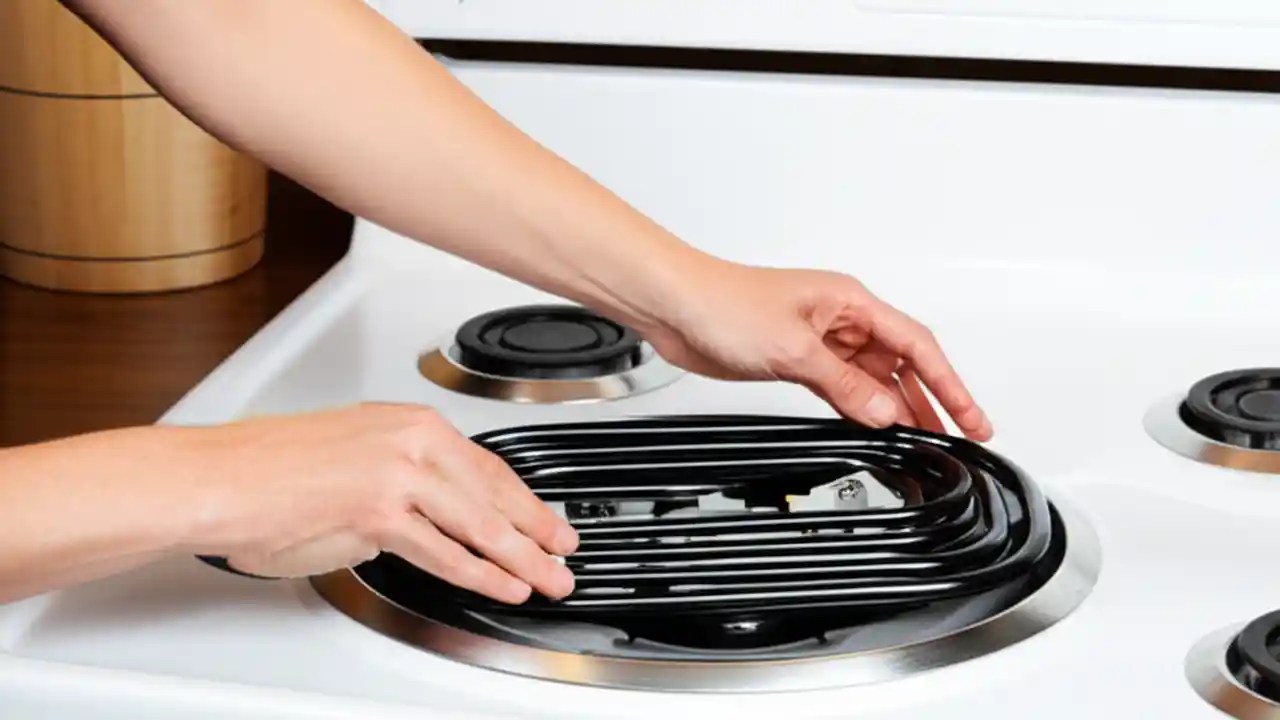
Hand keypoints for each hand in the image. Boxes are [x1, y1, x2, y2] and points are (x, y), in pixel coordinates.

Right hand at [183, 403, 577, 603]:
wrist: (222, 478)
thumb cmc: (272, 466)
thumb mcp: (355, 448)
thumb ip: (402, 471)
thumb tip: (431, 503)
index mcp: (409, 423)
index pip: (487, 463)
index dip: (524, 497)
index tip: (545, 516)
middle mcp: (411, 442)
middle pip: (495, 492)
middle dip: (538, 528)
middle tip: (565, 550)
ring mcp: (398, 477)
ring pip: (480, 524)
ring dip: (522, 558)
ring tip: (548, 579)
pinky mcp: (379, 514)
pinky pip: (444, 552)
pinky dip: (481, 574)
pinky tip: (503, 585)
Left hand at [640, 259, 991, 440]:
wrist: (674, 305)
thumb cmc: (724, 303)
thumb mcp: (794, 349)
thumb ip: (844, 385)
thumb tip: (885, 413)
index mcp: (851, 302)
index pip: (917, 345)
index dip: (950, 383)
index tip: (972, 416)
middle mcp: (841, 319)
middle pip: (901, 363)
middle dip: (932, 399)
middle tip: (960, 434)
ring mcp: (819, 340)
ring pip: (873, 378)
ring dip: (896, 408)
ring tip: (925, 439)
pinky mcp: (795, 359)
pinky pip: (843, 386)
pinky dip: (860, 408)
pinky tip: (875, 428)